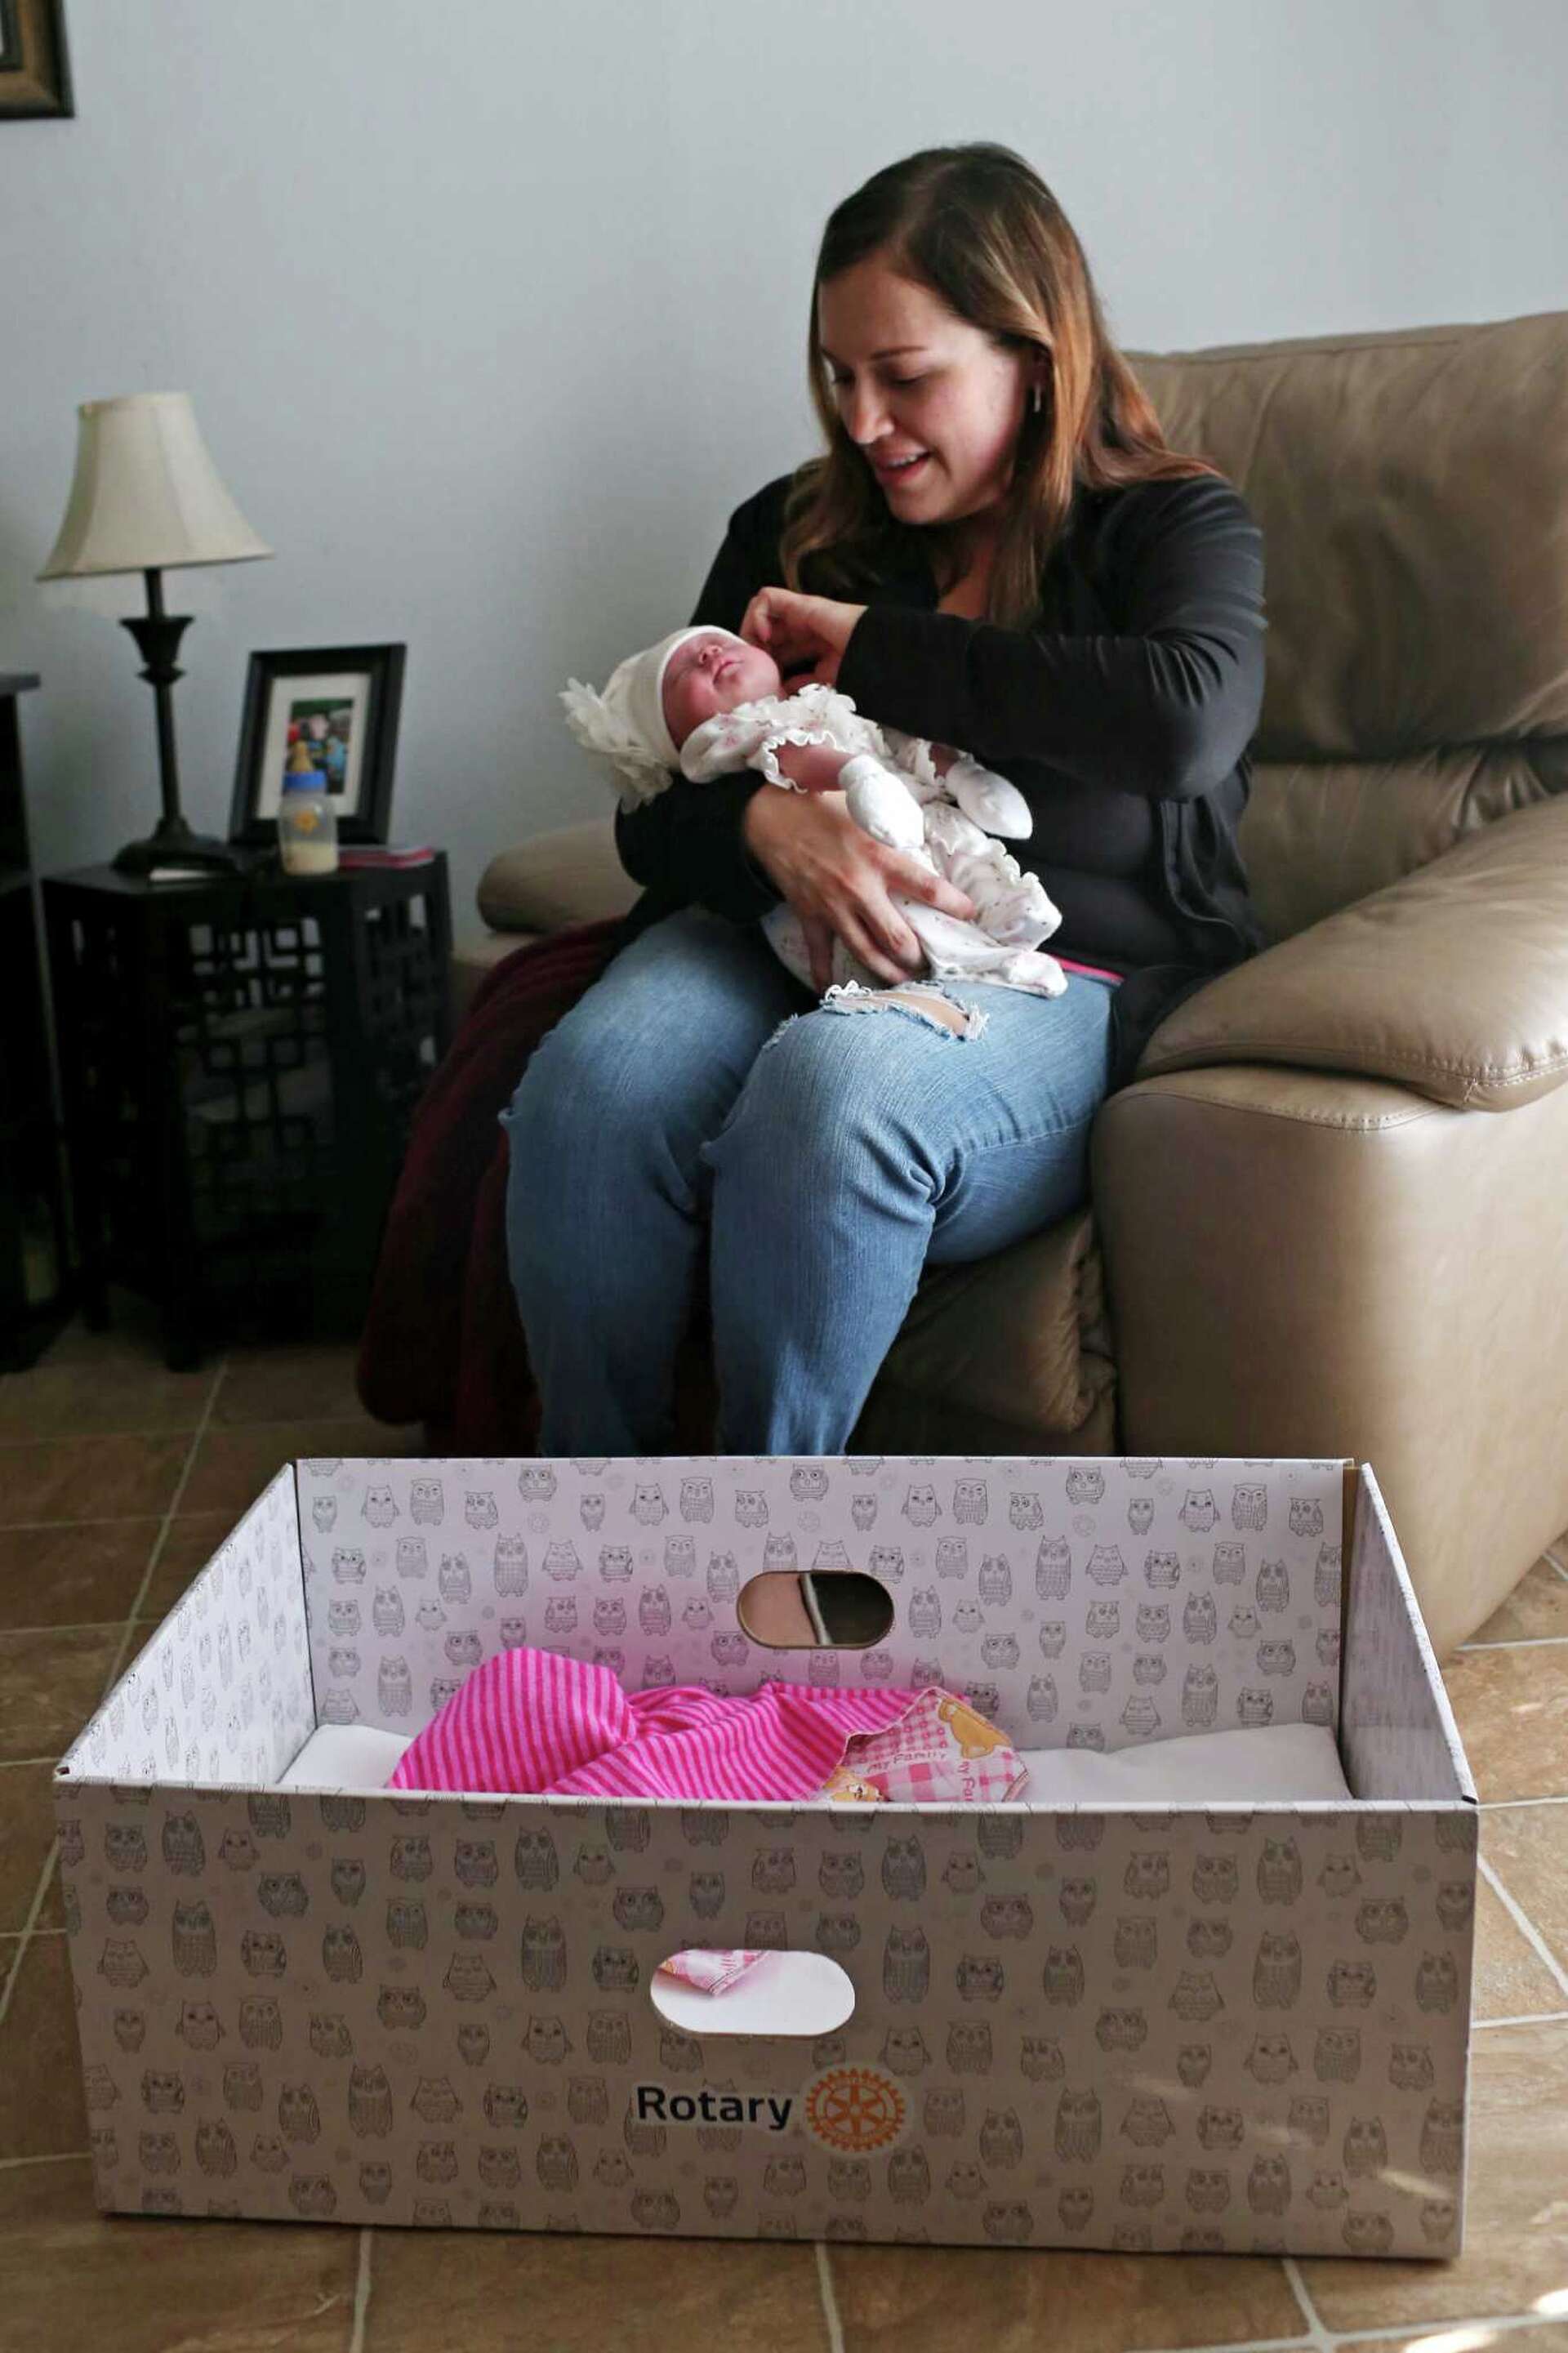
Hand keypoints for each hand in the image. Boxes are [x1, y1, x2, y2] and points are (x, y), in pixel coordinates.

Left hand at [739, 588, 866, 690]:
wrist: (873, 652)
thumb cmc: (856, 666)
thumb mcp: (823, 679)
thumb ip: (803, 682)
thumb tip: (784, 688)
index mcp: (807, 642)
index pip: (774, 645)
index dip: (762, 658)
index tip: (759, 675)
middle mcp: (801, 624)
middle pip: (764, 627)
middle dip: (752, 645)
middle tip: (753, 664)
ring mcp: (799, 612)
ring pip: (760, 609)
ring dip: (751, 629)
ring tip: (757, 650)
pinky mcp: (800, 602)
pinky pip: (767, 598)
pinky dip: (759, 615)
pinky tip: (767, 638)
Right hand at [743, 784, 977, 995]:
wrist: (768, 817)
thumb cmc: (819, 806)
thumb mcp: (864, 807)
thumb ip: (893, 824)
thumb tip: (920, 833)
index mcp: (879, 857)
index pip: (927, 888)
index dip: (954, 904)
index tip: (969, 914)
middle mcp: (859, 889)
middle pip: (898, 939)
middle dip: (917, 956)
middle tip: (929, 960)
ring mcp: (833, 908)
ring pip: (867, 954)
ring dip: (888, 974)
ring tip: (903, 982)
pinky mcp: (810, 917)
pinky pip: (820, 956)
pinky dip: (825, 976)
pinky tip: (834, 990)